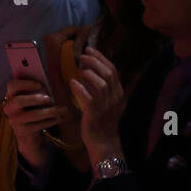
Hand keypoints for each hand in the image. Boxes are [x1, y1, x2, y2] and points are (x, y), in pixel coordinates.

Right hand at [2, 76, 63, 167]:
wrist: (32, 135)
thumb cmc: (36, 111)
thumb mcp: (36, 99)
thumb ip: (39, 89)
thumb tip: (53, 75)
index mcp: (12, 95)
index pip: (12, 85)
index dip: (25, 84)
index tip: (40, 84)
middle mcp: (9, 107)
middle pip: (18, 101)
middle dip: (35, 99)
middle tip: (49, 98)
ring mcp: (14, 120)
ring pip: (32, 114)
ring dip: (50, 111)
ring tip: (63, 109)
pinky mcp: (21, 132)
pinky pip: (38, 126)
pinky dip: (51, 121)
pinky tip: (60, 118)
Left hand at [68, 45, 126, 160]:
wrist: (103, 141)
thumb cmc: (101, 120)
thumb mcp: (106, 101)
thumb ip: (101, 87)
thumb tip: (89, 70)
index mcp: (118, 93)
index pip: (113, 70)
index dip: (101, 58)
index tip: (90, 49)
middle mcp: (114, 98)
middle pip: (108, 73)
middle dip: (95, 61)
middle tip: (82, 55)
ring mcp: (106, 106)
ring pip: (100, 84)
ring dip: (88, 73)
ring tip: (79, 70)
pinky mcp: (95, 113)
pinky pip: (88, 97)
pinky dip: (79, 87)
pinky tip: (72, 82)